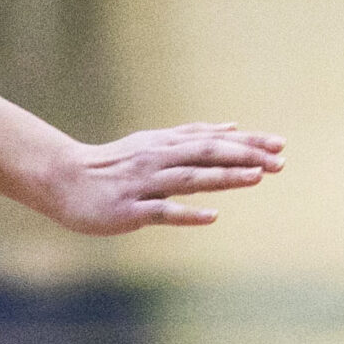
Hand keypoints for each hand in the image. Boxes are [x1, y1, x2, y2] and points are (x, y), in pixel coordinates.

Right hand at [43, 123, 285, 233]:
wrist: (63, 180)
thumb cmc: (114, 164)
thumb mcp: (154, 142)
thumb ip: (193, 135)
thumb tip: (234, 127)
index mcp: (166, 144)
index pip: (213, 140)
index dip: (248, 143)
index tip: (280, 146)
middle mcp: (158, 159)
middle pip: (207, 154)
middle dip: (244, 157)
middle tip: (278, 163)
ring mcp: (144, 184)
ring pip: (189, 178)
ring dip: (224, 177)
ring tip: (256, 177)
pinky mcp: (131, 209)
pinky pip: (163, 211)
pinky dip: (188, 213)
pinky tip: (213, 216)